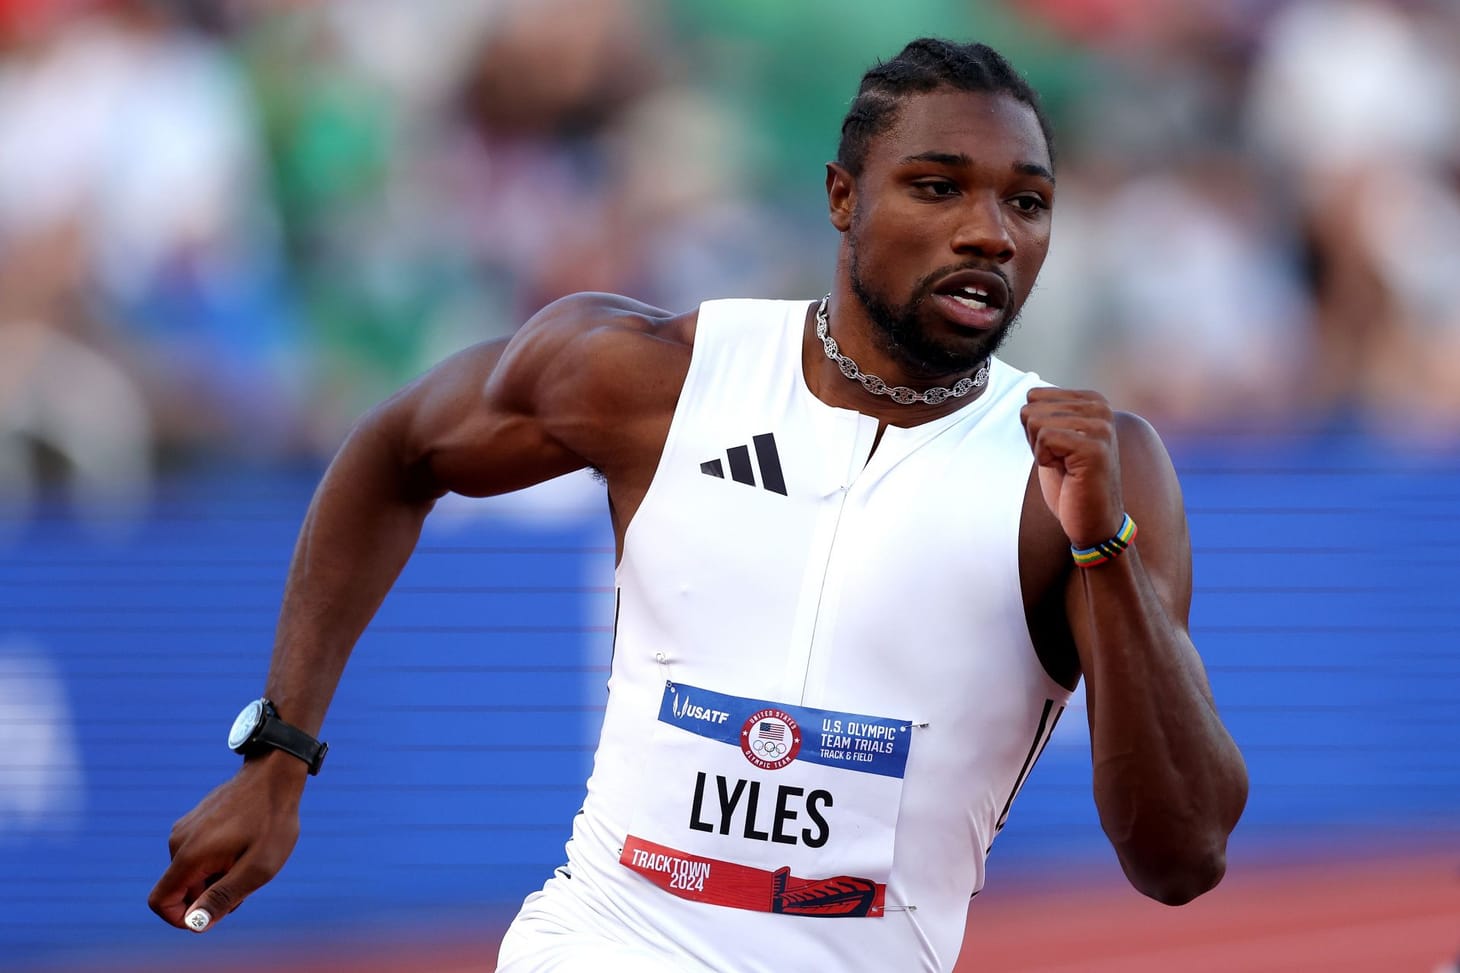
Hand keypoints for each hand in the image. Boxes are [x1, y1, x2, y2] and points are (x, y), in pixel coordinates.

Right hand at [148, 753, 305, 932]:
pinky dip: (220, 860)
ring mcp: (186, 828)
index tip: (215, 913)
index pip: (160, 901)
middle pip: (182, 889)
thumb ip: (223, 898)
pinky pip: (200, 854)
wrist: (276, 774)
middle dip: (211, 895)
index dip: (181, 919)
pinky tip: (246, 845)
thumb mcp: (257, 868)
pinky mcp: (196, 821)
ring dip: (218, 877)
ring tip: (250, 859)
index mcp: (188, 856)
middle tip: (248, 879)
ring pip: (194, 872)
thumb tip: (195, 924)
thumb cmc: (272, 821)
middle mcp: (178, 841)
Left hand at [1020, 388, 1124, 547]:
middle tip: (1061, 460)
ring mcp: (1100, 426)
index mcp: (1092, 400)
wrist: (1093, 520)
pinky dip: (1045, 459)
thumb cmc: (1070, 483)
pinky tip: (1067, 472)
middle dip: (1035, 439)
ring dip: (1041, 450)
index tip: (1057, 448)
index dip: (1035, 427)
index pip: (1034, 396)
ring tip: (1065, 466)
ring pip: (1035, 421)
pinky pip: (1045, 437)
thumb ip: (1048, 413)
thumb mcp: (1056, 438)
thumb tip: (1029, 392)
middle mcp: (1101, 407)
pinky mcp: (1094, 447)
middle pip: (1032, 407)